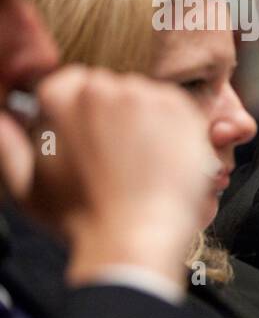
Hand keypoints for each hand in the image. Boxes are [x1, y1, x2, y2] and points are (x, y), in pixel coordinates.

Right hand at [26, 66, 212, 287]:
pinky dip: (172, 127)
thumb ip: (9, 146)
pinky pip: (176, 108)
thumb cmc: (81, 218)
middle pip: (111, 88)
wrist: (134, 235)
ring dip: (144, 119)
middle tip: (118, 153)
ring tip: (141, 160)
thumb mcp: (26, 184)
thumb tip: (4, 123)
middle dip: (114, 114)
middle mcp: (103, 89)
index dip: (83, 111)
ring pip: (145, 96)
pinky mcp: (182, 112)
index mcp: (60, 98)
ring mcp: (146, 98)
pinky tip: (163, 157)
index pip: (74, 82)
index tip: (91, 134)